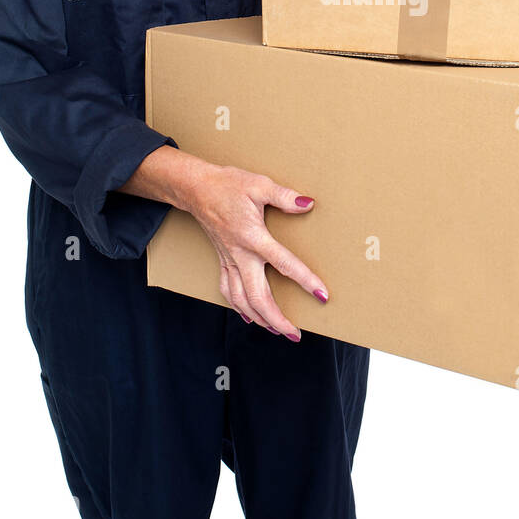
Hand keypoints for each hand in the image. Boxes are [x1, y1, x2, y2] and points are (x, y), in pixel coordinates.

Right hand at [185, 163, 326, 339]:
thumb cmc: (228, 185)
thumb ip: (284, 196)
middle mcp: (240, 255)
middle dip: (277, 319)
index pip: (284, 264)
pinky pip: (228, 291)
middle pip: (258, 297)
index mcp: (253, 237)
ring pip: (242, 300)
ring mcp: (230, 260)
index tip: (322, 294)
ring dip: (260, 319)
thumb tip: (308, 204)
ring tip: (278, 331)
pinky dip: (239, 308)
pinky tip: (249, 317)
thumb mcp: (259, 185)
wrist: (197, 189)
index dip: (305, 280)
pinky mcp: (223, 260)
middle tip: (295, 334)